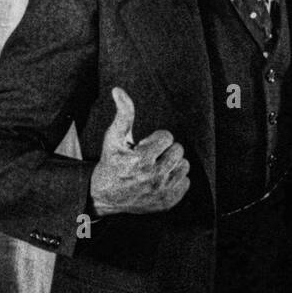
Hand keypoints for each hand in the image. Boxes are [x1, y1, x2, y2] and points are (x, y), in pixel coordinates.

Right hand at [89, 87, 189, 215]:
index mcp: (140, 160)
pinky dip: (176, 179)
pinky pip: (186, 183)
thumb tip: (118, 90)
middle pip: (179, 151)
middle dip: (165, 150)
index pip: (167, 137)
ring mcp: (161, 192)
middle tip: (151, 157)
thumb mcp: (113, 137)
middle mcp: (153, 178)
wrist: (105, 196)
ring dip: (173, 164)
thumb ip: (122, 114)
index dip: (155, 139)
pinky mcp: (168, 203)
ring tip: (157, 167)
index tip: (144, 146)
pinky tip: (161, 180)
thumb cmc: (111, 162)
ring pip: (185, 166)